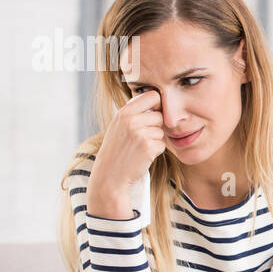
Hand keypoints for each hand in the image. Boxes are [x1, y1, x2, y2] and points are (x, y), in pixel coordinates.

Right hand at [88, 90, 166, 211]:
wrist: (110, 176)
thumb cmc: (117, 150)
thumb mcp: (119, 126)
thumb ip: (134, 113)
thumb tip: (157, 100)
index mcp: (124, 112)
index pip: (153, 95)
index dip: (157, 104)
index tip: (153, 113)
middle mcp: (131, 120)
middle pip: (160, 115)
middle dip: (156, 126)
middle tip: (141, 138)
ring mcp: (140, 133)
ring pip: (162, 131)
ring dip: (155, 140)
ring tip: (139, 147)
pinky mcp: (148, 147)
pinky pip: (162, 144)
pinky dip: (155, 151)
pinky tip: (142, 156)